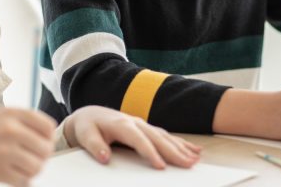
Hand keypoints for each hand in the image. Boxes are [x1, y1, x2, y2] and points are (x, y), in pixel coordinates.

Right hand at [0, 107, 55, 185]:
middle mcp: (10, 130)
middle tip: (36, 158)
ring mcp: (5, 151)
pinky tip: (15, 175)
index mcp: (12, 114)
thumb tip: (48, 136)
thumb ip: (23, 121)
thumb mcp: (0, 115)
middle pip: (46, 148)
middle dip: (43, 156)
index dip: (49, 136)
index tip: (44, 142)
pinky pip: (24, 180)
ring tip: (24, 167)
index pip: (47, 126)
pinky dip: (22, 181)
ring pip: (37, 166)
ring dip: (33, 170)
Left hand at [64, 106, 200, 168]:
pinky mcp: (146, 128)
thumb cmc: (88, 127)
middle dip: (174, 152)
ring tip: (195, 159)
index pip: (139, 140)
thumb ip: (95, 146)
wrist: (91, 114)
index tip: (161, 167)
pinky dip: (180, 143)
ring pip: (165, 136)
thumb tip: (105, 157)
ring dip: (181, 148)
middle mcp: (135, 123)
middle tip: (188, 165)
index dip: (151, 153)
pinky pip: (166, 135)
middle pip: (158, 138)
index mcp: (122, 125)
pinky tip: (193, 149)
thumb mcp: (86, 136)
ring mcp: (142, 124)